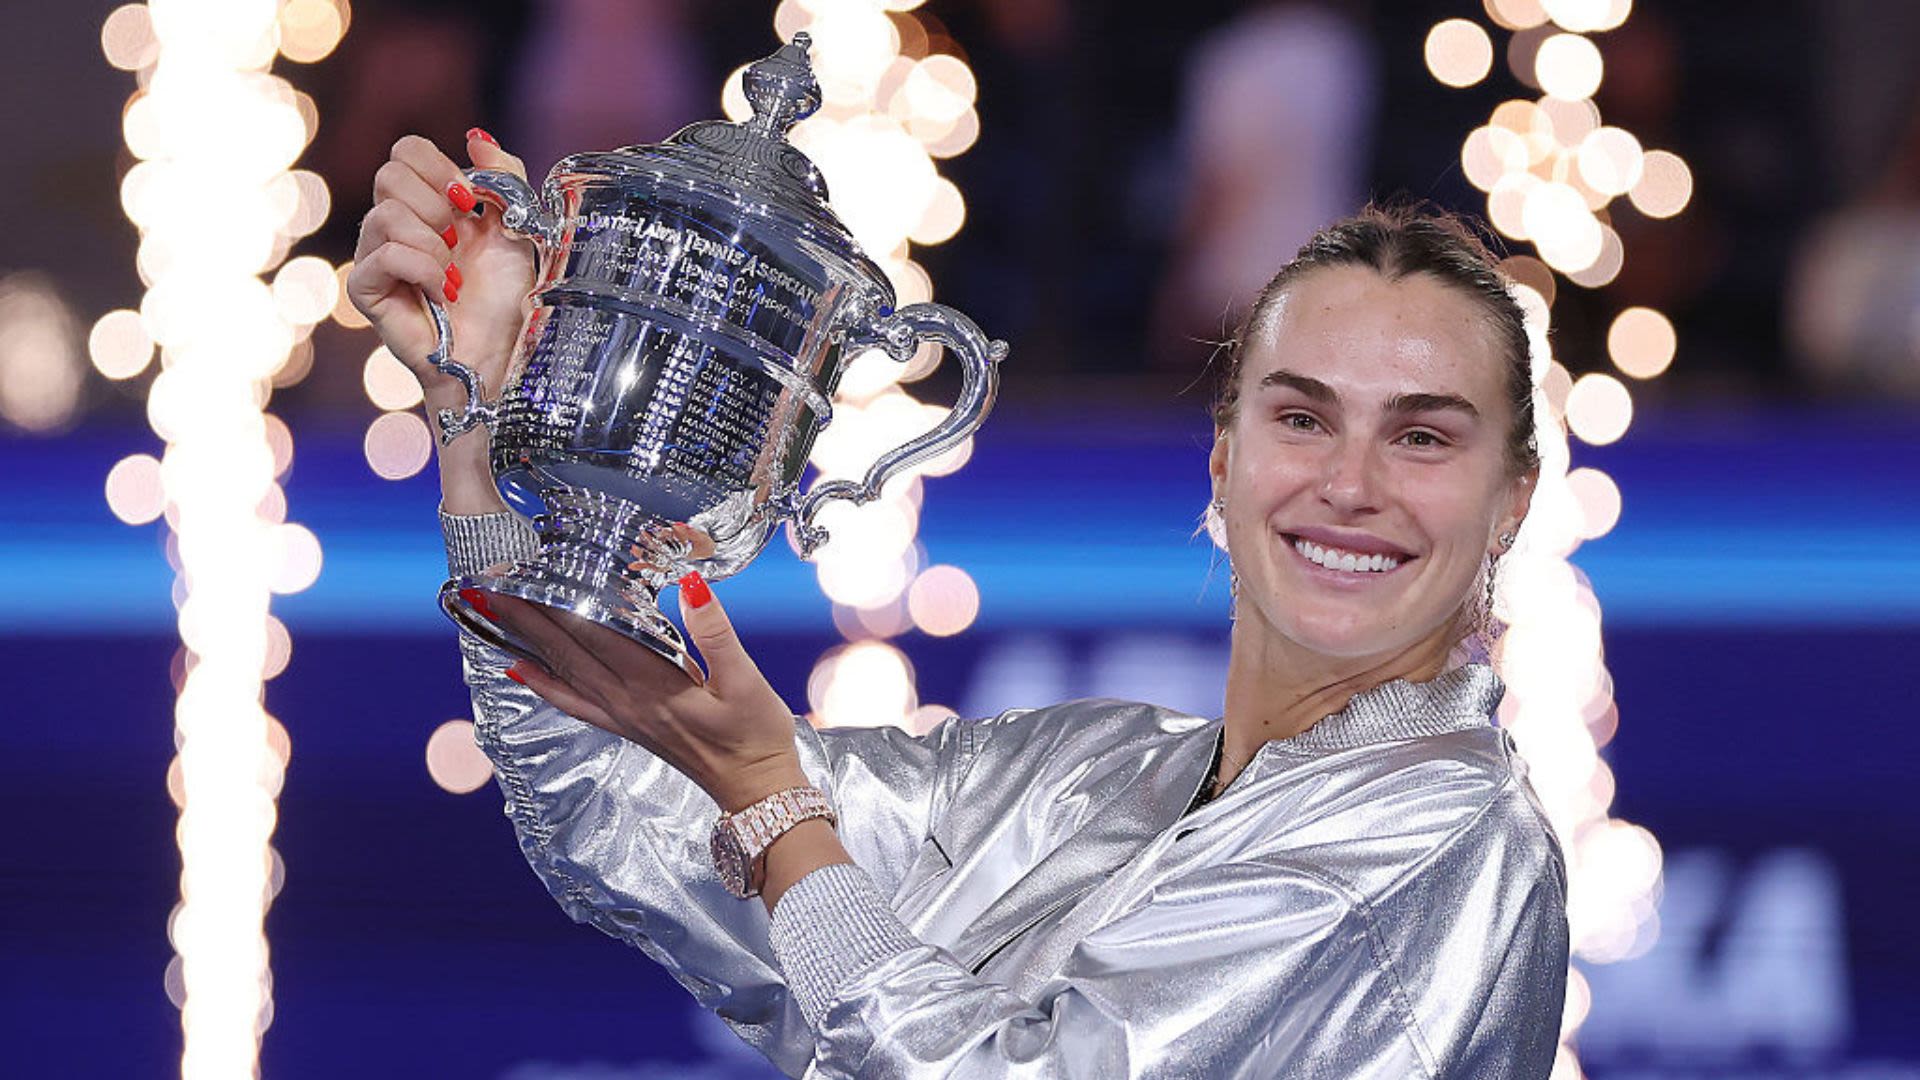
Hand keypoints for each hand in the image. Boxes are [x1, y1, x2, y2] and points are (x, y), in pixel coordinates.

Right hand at [346, 129, 536, 406]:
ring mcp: (375, 256)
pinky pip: (384, 255)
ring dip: (434, 245)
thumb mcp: (519, 226)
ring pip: (386, 214)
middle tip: (460, 242)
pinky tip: (443, 292)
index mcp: (426, 204)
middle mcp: (394, 225)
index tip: (469, 201)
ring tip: (454, 275)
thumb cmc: (508, 298)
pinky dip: (423, 270)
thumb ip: (504, 177)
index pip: (405, 151)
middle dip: (437, 205)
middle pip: (390, 174)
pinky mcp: (367, 290)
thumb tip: (475, 138)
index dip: (438, 166)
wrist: (502, 354)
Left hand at [487, 575, 808, 812]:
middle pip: (568, 651)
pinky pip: (573, 704)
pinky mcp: (626, 728)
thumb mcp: (746, 680)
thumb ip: (715, 632)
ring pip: (564, 672)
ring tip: (493, 614)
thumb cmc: (755, 735)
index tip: (526, 576)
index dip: (559, 601)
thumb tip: (690, 586)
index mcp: (655, 686)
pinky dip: (542, 685)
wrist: (755, 789)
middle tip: (489, 585)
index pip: (597, 634)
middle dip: (527, 616)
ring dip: (526, 641)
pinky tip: (519, 668)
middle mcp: (628, 702)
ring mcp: (623, 717)